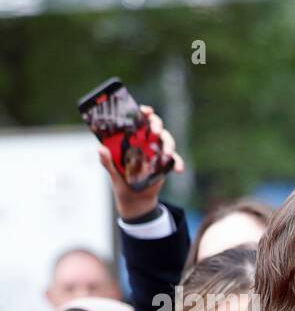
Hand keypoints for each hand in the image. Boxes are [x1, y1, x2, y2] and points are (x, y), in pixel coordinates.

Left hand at [97, 105, 183, 220]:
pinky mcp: (164, 162)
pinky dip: (177, 162)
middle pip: (154, 125)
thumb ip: (107, 161)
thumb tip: (101, 149)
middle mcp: (143, 141)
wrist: (134, 199)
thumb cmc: (121, 182)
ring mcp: (155, 151)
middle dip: (157, 125)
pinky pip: (174, 159)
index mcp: (129, 138)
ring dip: (169, 144)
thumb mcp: (112, 172)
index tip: (146, 111)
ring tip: (167, 154)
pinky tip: (178, 169)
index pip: (136, 120)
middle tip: (155, 132)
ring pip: (166, 140)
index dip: (142, 112)